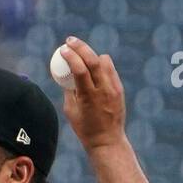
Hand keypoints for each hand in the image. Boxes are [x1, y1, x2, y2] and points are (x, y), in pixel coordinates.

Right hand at [58, 37, 125, 151]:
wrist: (107, 141)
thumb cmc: (85, 129)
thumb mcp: (71, 111)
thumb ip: (69, 90)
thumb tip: (66, 73)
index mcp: (88, 97)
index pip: (80, 69)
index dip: (71, 56)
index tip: (63, 50)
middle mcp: (103, 90)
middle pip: (93, 60)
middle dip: (80, 47)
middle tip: (70, 41)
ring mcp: (113, 88)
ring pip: (103, 61)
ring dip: (91, 55)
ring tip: (82, 57)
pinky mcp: (119, 89)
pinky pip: (109, 69)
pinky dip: (100, 64)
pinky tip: (93, 67)